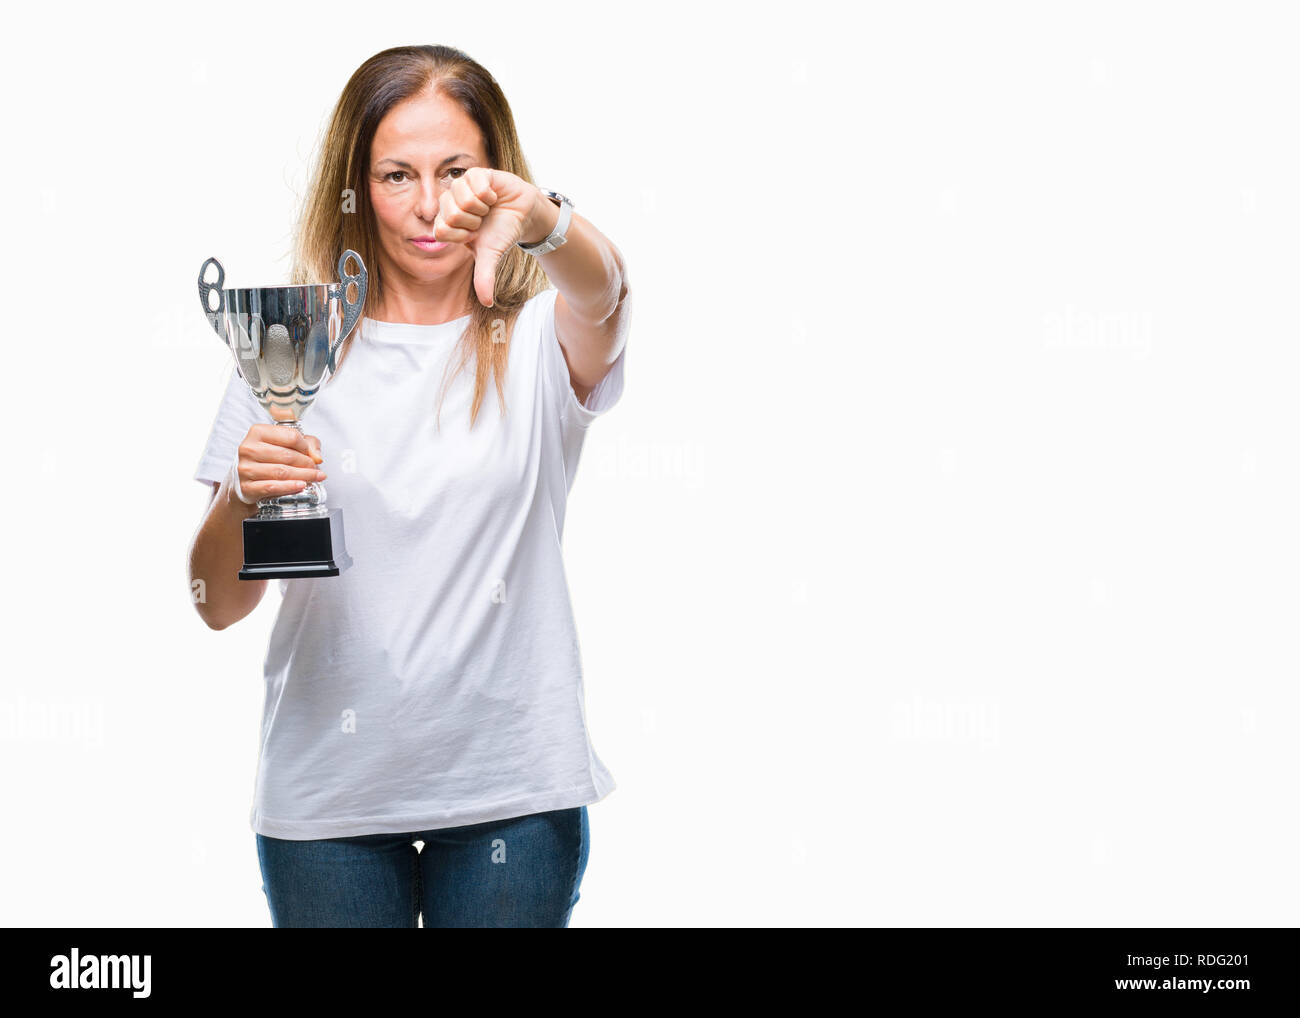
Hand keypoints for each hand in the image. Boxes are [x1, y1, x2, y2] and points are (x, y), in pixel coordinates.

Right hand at [233, 424, 324, 503]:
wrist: (247, 480)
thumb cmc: (269, 459)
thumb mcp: (289, 444)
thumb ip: (308, 444)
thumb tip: (317, 457)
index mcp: (258, 432)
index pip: (291, 436)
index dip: (305, 446)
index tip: (310, 454)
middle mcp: (249, 448)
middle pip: (287, 455)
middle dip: (307, 463)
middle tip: (315, 469)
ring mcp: (246, 468)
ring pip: (281, 472)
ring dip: (303, 476)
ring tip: (314, 478)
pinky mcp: (246, 486)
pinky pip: (272, 487)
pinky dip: (289, 487)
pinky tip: (301, 486)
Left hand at [434, 168, 551, 308]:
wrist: (524, 215)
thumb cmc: (502, 233)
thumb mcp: (492, 256)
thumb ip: (484, 277)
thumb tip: (487, 303)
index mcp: (448, 223)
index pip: (440, 230)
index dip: (461, 234)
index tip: (475, 234)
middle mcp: (451, 204)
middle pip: (449, 213)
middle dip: (472, 220)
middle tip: (483, 219)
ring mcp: (462, 187)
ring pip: (461, 195)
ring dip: (481, 206)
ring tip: (488, 207)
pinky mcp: (477, 174)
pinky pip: (474, 180)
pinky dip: (488, 192)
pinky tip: (493, 195)